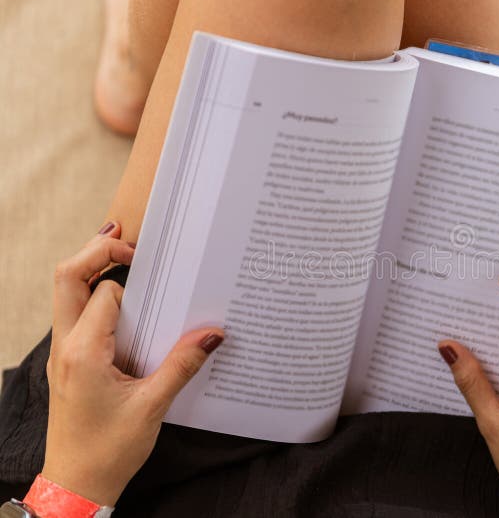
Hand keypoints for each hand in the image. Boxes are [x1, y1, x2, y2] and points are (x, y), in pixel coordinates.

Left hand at [43, 221, 224, 505]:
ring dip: (90, 267)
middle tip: (125, 236)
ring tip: (121, 249)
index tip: (162, 275)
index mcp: (84, 353)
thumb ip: (182, 364)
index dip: (132, 279)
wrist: (77, 483)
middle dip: (94, 249)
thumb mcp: (152, 406)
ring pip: (65, 293)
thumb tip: (213, 334)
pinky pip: (75, 313)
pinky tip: (119, 293)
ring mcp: (64, 353)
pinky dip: (92, 293)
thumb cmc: (107, 450)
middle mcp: (66, 346)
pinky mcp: (70, 361)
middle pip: (67, 278)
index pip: (105, 294)